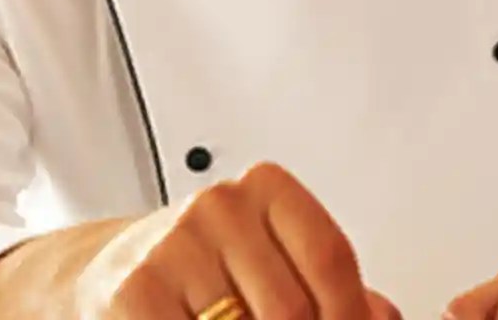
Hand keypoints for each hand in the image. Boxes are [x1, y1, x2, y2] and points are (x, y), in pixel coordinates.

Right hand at [75, 162, 399, 318]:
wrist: (112, 272)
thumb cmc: (211, 272)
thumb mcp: (276, 261)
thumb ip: (334, 289)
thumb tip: (385, 318)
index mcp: (267, 189)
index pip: (330, 258)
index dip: (350, 316)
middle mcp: (219, 206)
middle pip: (291, 308)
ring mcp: (174, 246)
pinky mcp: (134, 290)